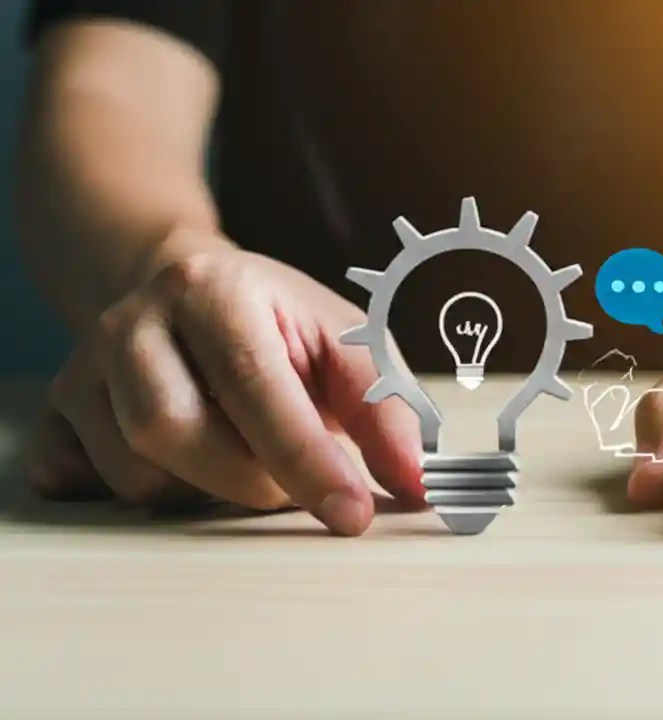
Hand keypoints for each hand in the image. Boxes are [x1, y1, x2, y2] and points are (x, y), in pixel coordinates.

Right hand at [23, 234, 423, 534]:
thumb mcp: (343, 341)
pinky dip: (151, 493)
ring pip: (133, 471)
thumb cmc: (275, 322)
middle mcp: (133, 322)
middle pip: (173, 432)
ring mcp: (83, 368)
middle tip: (295, 483)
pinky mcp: (56, 413)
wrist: (182, 287)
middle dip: (250, 480)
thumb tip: (415, 483)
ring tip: (241, 456)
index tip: (352, 514)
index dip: (305, 458)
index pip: (254, 386)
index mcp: (213, 290)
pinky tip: (184, 464)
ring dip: (204, 491)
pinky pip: (90, 486)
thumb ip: (385, 407)